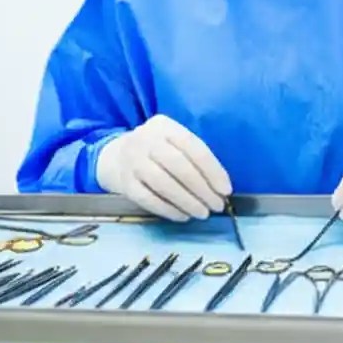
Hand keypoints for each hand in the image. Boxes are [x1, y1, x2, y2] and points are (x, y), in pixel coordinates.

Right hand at [96, 115, 232, 221]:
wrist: (117, 156)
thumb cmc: (157, 151)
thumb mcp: (173, 141)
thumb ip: (195, 158)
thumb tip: (219, 188)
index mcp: (165, 126)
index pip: (193, 147)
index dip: (212, 170)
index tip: (225, 190)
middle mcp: (146, 140)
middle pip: (179, 166)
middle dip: (202, 189)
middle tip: (216, 205)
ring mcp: (132, 161)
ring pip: (164, 184)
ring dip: (187, 201)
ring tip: (202, 213)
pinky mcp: (125, 183)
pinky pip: (149, 199)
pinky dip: (169, 210)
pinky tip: (183, 216)